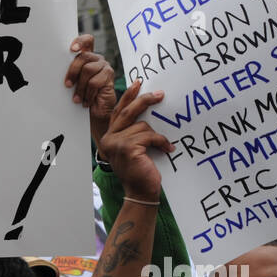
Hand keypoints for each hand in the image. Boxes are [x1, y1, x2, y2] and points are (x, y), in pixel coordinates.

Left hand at [65, 34, 116, 143]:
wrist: (94, 113)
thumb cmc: (81, 96)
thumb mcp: (74, 82)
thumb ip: (71, 71)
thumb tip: (56, 66)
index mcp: (87, 56)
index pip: (87, 41)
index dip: (80, 41)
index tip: (72, 49)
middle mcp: (97, 59)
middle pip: (83, 57)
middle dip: (72, 71)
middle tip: (67, 85)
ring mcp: (105, 67)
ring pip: (88, 70)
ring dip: (80, 87)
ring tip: (77, 99)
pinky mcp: (109, 78)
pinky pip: (95, 82)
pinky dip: (88, 93)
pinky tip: (86, 101)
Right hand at [97, 80, 173, 202]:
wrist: (141, 193)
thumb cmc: (141, 172)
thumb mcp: (134, 149)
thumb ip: (134, 132)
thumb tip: (148, 111)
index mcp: (109, 137)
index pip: (118, 112)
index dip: (128, 97)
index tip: (138, 83)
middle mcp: (109, 139)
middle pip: (127, 112)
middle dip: (144, 100)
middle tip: (160, 94)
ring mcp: (116, 143)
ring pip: (142, 126)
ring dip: (157, 135)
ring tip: (165, 145)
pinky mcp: (128, 148)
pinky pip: (149, 136)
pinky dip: (161, 141)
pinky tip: (167, 149)